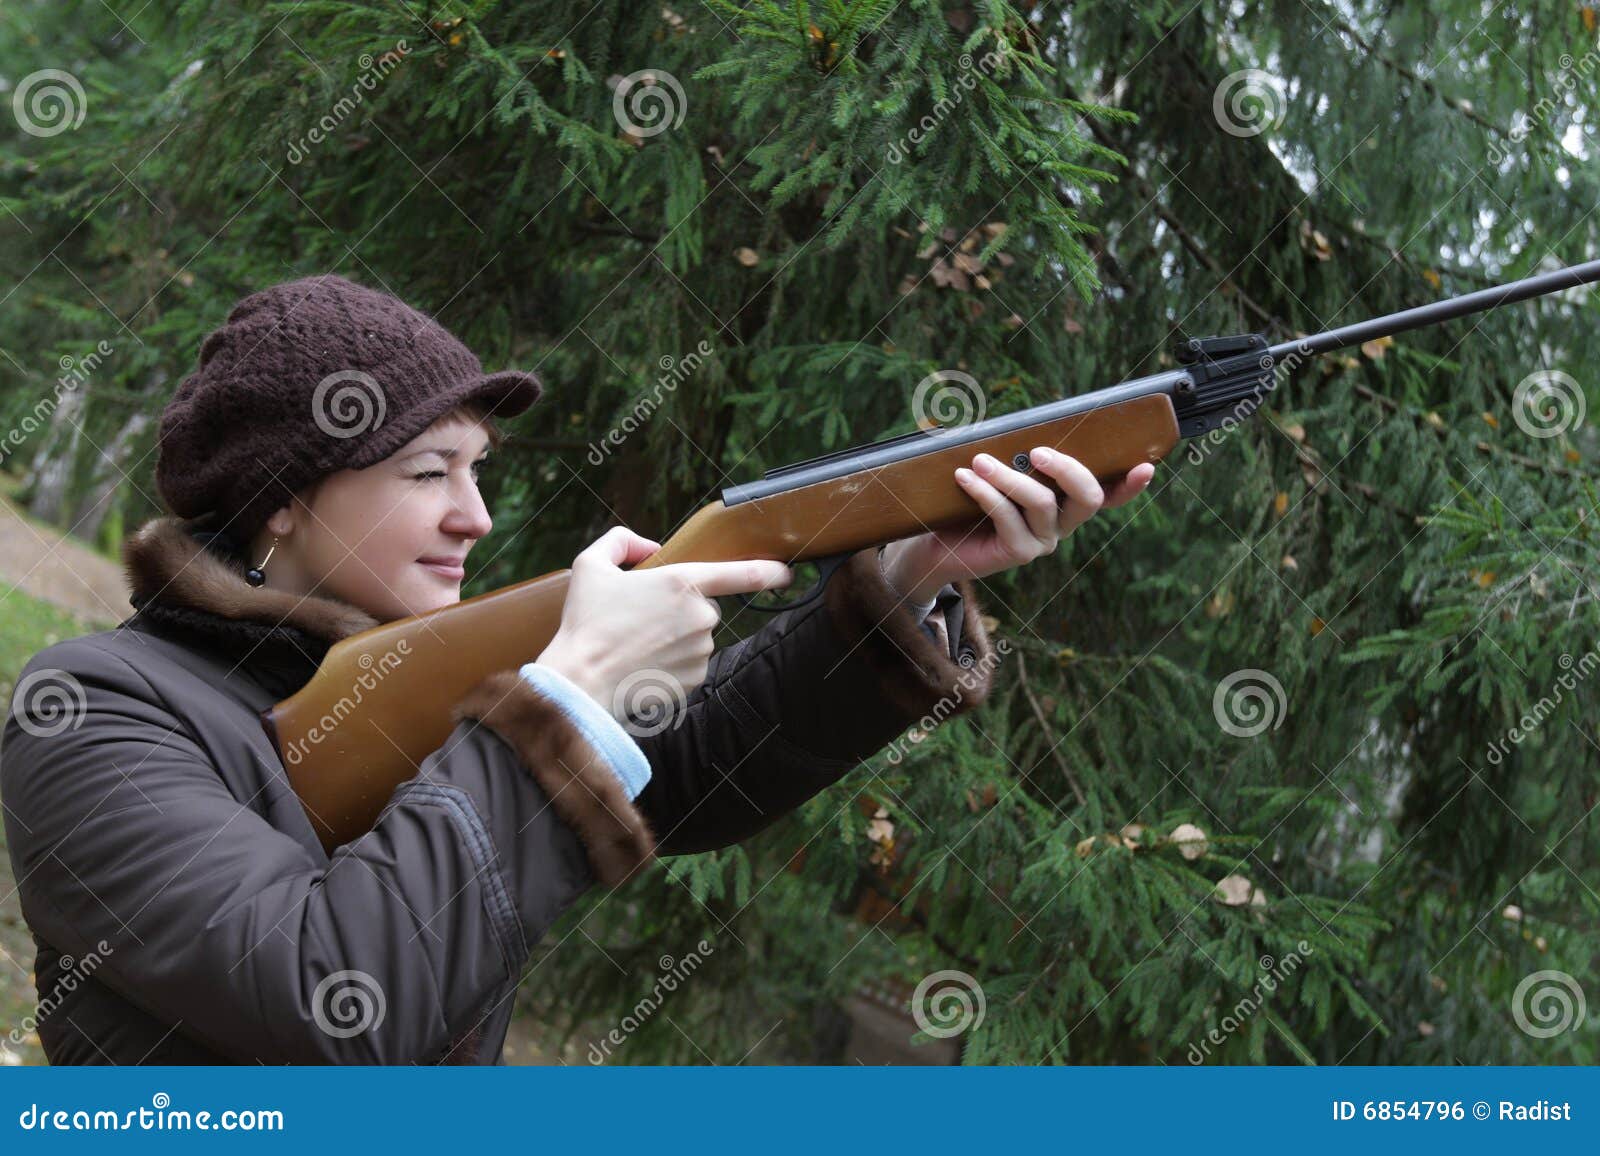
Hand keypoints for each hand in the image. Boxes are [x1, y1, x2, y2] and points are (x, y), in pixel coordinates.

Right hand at [535, 526, 793, 718]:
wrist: (581, 684)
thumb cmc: (585, 624)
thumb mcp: (591, 565)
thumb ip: (622, 542)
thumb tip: (649, 548)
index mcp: (682, 582)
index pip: (743, 573)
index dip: (770, 571)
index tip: (787, 572)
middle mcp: (701, 616)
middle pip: (704, 606)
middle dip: (680, 610)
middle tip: (640, 619)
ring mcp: (701, 650)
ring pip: (697, 636)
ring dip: (675, 637)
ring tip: (636, 644)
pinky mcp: (696, 679)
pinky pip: (691, 664)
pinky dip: (672, 662)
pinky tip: (644, 664)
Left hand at [878, 448, 1155, 603]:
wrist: (935, 544)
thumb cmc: (967, 501)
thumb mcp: (994, 471)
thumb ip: (1013, 453)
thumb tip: (1013, 425)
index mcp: (1065, 501)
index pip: (1108, 493)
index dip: (1130, 484)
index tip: (1146, 466)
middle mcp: (1062, 524)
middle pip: (1088, 496)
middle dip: (1068, 469)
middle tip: (1037, 451)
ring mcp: (1043, 541)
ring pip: (1042, 503)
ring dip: (1009, 477)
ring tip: (979, 461)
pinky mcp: (1018, 553)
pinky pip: (1007, 517)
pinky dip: (986, 493)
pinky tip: (965, 476)